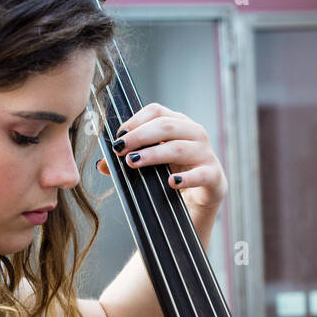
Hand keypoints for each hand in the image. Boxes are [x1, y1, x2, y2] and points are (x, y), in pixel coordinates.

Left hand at [96, 102, 228, 213]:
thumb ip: (130, 162)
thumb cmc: (174, 178)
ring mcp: (206, 154)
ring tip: (134, 163)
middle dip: (139, 136)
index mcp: (179, 125)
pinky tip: (171, 183)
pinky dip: (186, 179)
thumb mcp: (151, 168)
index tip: (119, 136)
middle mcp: (194, 134)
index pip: (157, 112)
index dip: (136, 121)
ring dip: (154, 154)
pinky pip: (201, 174)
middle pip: (166, 126)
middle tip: (120, 149)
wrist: (200, 204)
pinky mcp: (214, 177)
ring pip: (179, 148)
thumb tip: (102, 164)